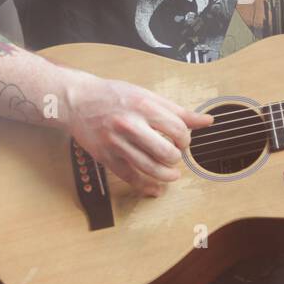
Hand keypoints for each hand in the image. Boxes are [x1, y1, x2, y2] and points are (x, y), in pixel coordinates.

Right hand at [64, 73, 213, 197]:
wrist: (77, 101)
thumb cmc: (113, 95)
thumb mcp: (147, 95)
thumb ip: (177, 111)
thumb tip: (206, 121)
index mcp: (143, 106)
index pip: (177, 129)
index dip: (185, 139)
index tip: (182, 140)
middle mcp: (130, 125)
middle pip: (166, 152)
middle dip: (176, 157)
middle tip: (175, 154)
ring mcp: (117, 143)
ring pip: (151, 168)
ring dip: (167, 175)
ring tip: (171, 173)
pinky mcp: (106, 157)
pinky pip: (131, 178)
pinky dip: (147, 186)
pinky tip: (155, 188)